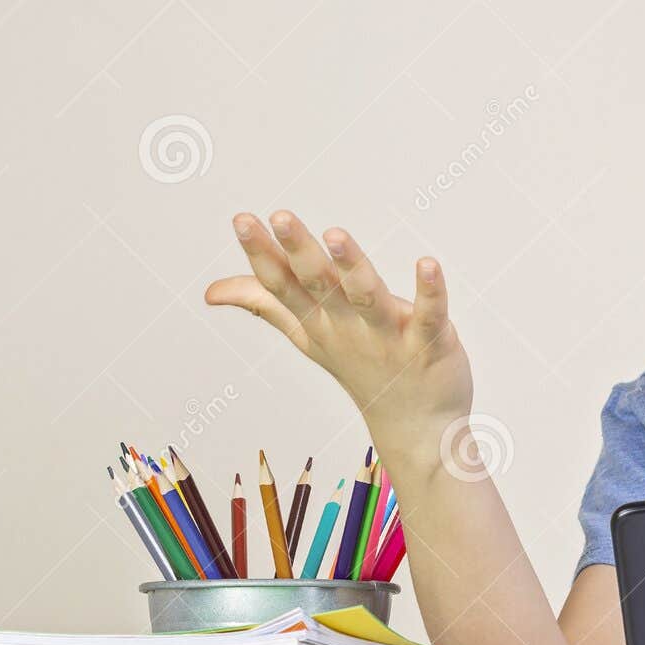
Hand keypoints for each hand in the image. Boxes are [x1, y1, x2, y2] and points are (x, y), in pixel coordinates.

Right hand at [203, 210, 473, 458]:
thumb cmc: (362, 369)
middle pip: (319, 286)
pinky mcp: (429, 343)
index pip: (284, 285)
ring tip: (335, 234)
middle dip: (300, 251)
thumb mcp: (309, 336)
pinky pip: (429, 315)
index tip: (243, 219)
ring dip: (352, 266)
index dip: (262, 253)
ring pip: (366, 297)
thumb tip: (213, 291)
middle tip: (281, 216)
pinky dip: (430, 292)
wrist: (416, 428)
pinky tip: (428, 264)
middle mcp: (348, 328)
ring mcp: (388, 337)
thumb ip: (268, 305)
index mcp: (318, 322)